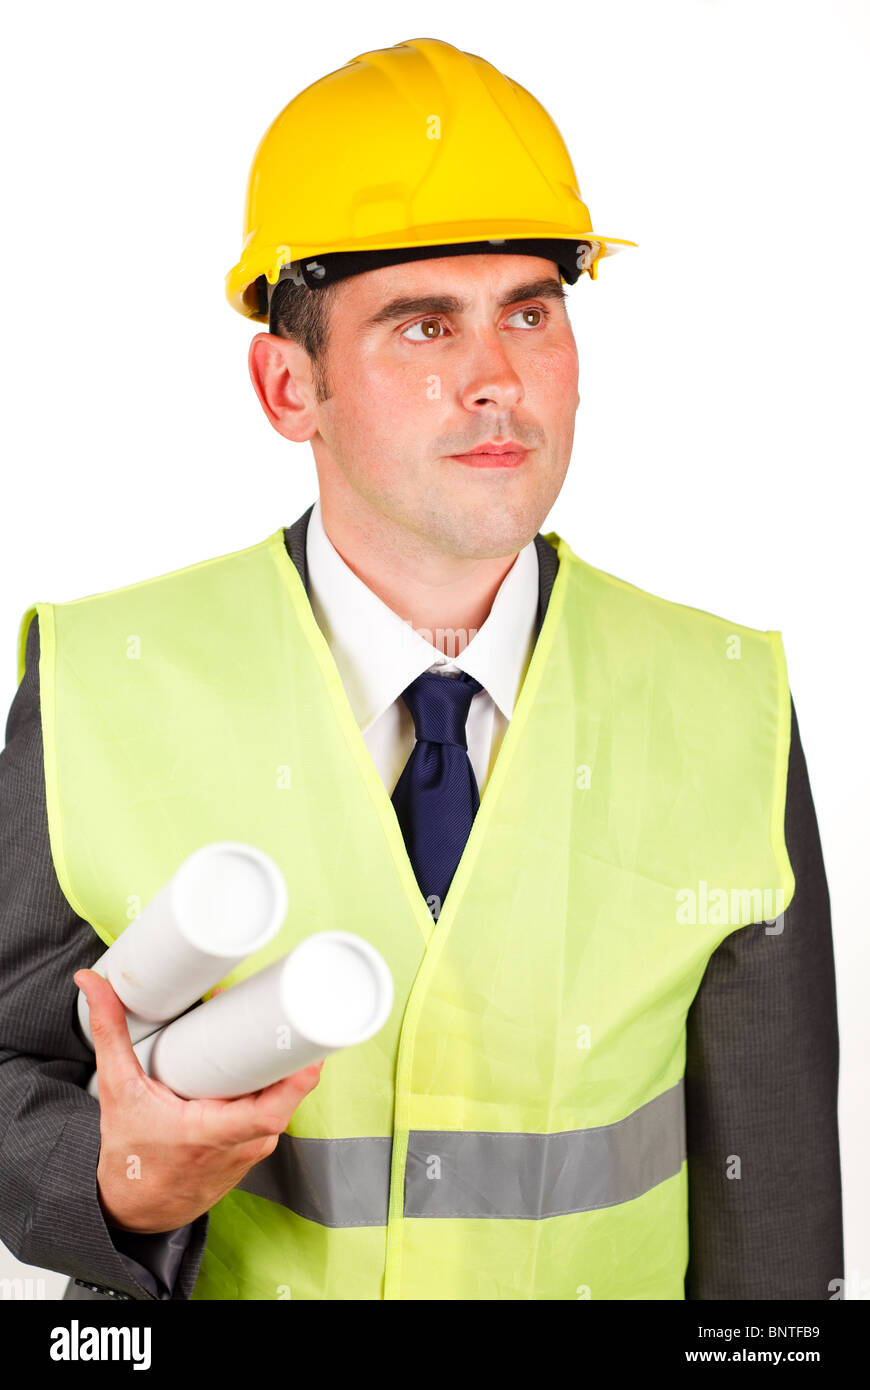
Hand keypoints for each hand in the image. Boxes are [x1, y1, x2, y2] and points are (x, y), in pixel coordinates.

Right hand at [74, 968, 323, 1233]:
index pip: (275, 1106)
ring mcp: (255, 1148)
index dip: (297, 1069)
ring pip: (283, 1098)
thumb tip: (92, 983)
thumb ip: (109, 1033)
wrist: (135, 1210)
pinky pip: (276, 1110)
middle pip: (286, 1090)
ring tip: (266, 1026)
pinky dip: (270, 1084)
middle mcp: (245, 1143)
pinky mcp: (256, 1148)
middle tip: (272, 1008)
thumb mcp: (116, 1090)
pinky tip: (262, 1059)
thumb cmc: (130, 1157)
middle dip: (283, 1046)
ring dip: (277, 1064)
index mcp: (215, 1132)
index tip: (299, 1031)